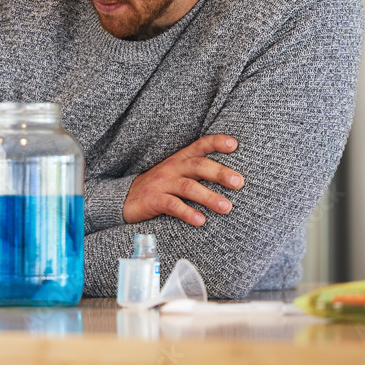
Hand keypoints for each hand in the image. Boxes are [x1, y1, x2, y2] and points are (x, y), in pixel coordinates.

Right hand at [123, 134, 243, 225]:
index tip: (235, 145)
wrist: (125, 198)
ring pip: (188, 187)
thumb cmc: (160, 186)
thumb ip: (199, 172)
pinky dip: (187, 212)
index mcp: (180, 159)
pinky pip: (172, 205)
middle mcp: (173, 168)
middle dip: (220, 173)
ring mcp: (162, 183)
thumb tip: (233, 178)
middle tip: (239, 182)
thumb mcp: (177, 173)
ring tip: (226, 207)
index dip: (217, 143)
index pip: (200, 145)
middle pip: (199, 166)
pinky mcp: (153, 200)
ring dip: (209, 197)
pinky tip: (201, 221)